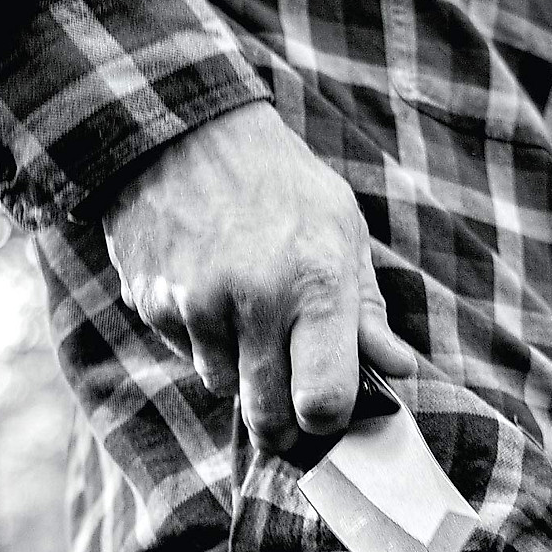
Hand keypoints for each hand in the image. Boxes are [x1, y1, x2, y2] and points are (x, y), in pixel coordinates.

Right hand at [102, 102, 416, 453]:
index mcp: (315, 284)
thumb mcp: (340, 229)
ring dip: (239, 372)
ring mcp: (197, 306)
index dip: (327, 419)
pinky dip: (201, 340)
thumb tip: (397, 370)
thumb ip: (366, 309)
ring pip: (224, 387)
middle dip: (283, 422)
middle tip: (290, 406)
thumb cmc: (279, 183)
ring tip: (246, 315)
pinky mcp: (154, 306)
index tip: (327, 409)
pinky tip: (207, 292)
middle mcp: (255, 301)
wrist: (179, 129)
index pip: (322, 401)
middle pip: (268, 417)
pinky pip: (187, 354)